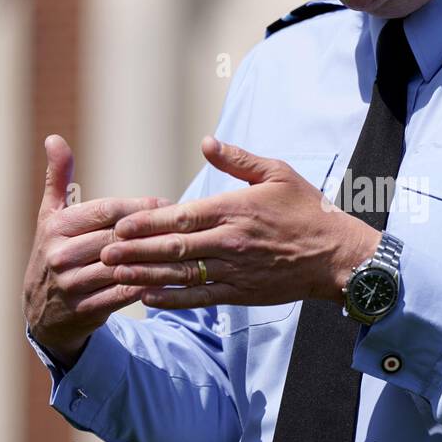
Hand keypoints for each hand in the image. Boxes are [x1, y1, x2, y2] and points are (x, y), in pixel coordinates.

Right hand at [22, 135, 174, 365]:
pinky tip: (172, 276)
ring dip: (156, 258)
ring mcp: (72, 285)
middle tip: (186, 225)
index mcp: (56, 227)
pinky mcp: (85, 310)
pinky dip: (149, 285)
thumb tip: (54, 138)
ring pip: (124, 266)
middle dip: (153, 231)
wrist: (42, 312)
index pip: (106, 211)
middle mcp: (60, 255)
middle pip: (118, 237)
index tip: (169, 203)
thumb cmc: (55, 252)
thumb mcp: (50, 216)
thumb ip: (58, 177)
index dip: (140, 207)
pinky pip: (124, 295)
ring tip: (184, 249)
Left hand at [99, 138, 381, 309]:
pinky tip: (150, 298)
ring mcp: (236, 270)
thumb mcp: (279, 174)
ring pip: (183, 275)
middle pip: (175, 248)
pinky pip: (202, 297)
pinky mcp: (242, 293)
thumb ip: (239, 160)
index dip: (149, 222)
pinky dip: (174, 299)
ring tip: (116, 274)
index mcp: (237, 210)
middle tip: (103, 252)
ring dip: (147, 275)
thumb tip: (206, 143)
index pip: (183, 217)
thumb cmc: (308, 210)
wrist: (338, 257)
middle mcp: (232, 242)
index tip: (120, 224)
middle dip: (136, 251)